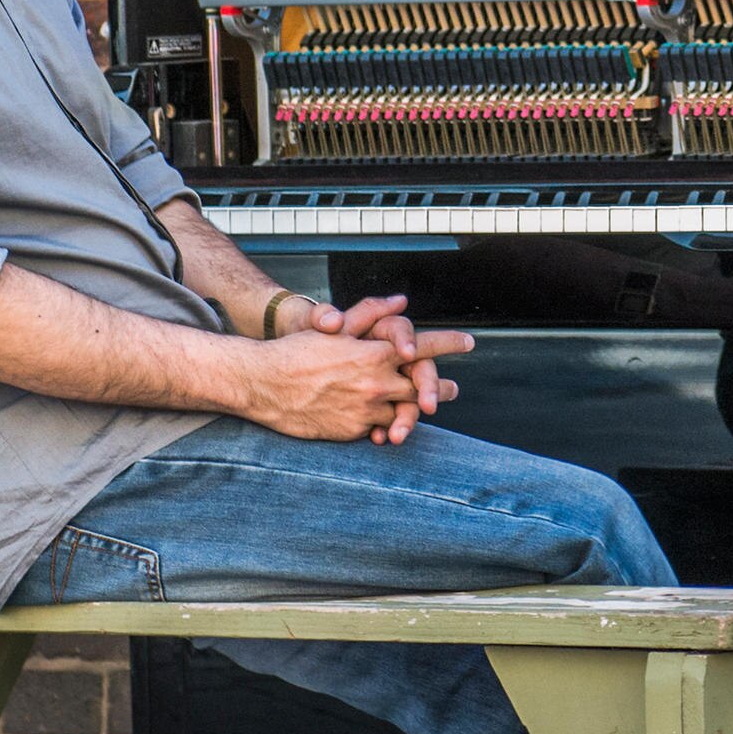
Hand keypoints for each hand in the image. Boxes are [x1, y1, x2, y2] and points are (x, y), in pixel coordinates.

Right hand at [230, 302, 473, 444]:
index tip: (468, 343)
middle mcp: (376, 384)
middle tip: (452, 389)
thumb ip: (371, 314)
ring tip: (424, 409)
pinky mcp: (353, 431)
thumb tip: (401, 302)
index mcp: (375, 354)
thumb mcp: (335, 327)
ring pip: (402, 413)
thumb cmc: (297, 352)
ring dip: (415, 411)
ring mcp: (366, 410)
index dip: (449, 344)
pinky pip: (376, 428)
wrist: (264, 385)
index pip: (424, 348)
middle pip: (421, 388)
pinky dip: (383, 425)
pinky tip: (385, 424)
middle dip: (439, 388)